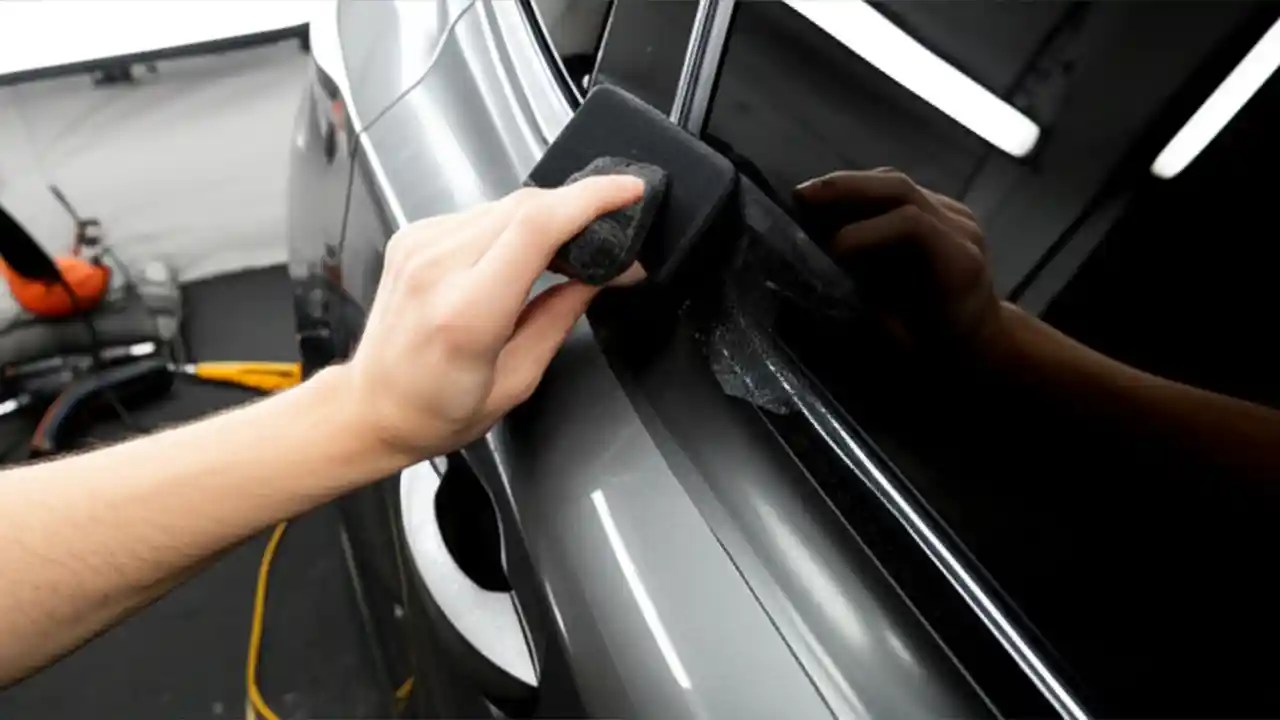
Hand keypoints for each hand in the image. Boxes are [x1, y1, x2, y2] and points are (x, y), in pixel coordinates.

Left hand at [340, 175, 644, 461]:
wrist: (372, 407)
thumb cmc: (436, 409)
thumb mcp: (517, 379)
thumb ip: (560, 317)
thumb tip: (603, 274)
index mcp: (467, 312)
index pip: (536, 226)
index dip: (590, 200)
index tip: (627, 192)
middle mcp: (437, 267)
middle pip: (525, 205)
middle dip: (578, 208)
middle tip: (611, 235)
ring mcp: (419, 245)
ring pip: (505, 204)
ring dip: (547, 217)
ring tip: (570, 251)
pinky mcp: (413, 236)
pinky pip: (480, 213)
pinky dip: (513, 225)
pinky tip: (523, 253)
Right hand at [793, 168, 1002, 353]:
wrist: (981, 338)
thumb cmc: (942, 349)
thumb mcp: (903, 342)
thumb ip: (867, 308)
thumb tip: (822, 283)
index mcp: (958, 264)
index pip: (910, 225)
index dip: (862, 234)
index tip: (827, 252)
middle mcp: (961, 229)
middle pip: (900, 189)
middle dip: (845, 189)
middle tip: (800, 197)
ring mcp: (954, 214)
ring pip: (895, 182)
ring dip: (847, 186)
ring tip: (808, 197)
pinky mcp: (941, 209)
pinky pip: (897, 190)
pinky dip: (861, 194)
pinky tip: (833, 204)